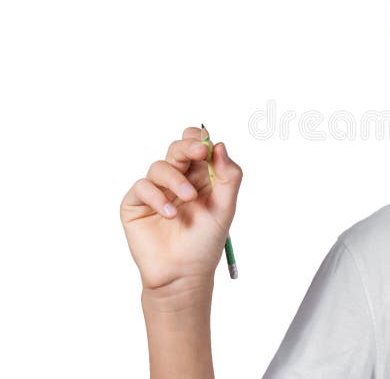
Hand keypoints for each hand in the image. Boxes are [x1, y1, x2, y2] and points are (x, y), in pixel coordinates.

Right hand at [120, 126, 242, 293]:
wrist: (184, 274)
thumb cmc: (206, 241)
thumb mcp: (226, 206)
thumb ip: (228, 175)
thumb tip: (220, 145)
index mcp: (200, 176)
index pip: (196, 145)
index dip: (199, 140)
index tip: (207, 145)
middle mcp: (177, 179)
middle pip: (177, 148)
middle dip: (188, 147)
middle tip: (200, 152)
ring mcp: (155, 191)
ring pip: (159, 166)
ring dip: (176, 179)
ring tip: (188, 199)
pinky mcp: (136, 204)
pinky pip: (142, 186)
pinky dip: (157, 197)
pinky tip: (170, 214)